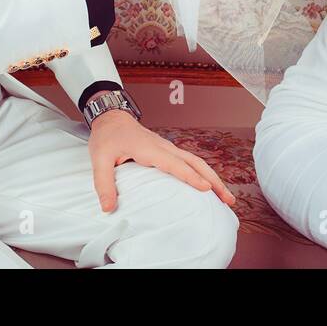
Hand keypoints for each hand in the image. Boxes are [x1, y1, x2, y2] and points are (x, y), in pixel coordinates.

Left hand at [86, 108, 235, 212]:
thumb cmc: (106, 136)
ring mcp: (168, 148)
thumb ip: (103, 184)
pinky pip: (190, 162)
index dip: (191, 177)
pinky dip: (203, 173)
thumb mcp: (99, 159)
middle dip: (214, 181)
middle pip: (195, 163)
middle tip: (228, 200)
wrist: (111, 116)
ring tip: (226, 198)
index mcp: (149, 148)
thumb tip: (108, 209)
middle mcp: (164, 147)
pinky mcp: (167, 151)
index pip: (175, 164)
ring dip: (213, 178)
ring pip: (196, 162)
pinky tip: (208, 186)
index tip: (207, 189)